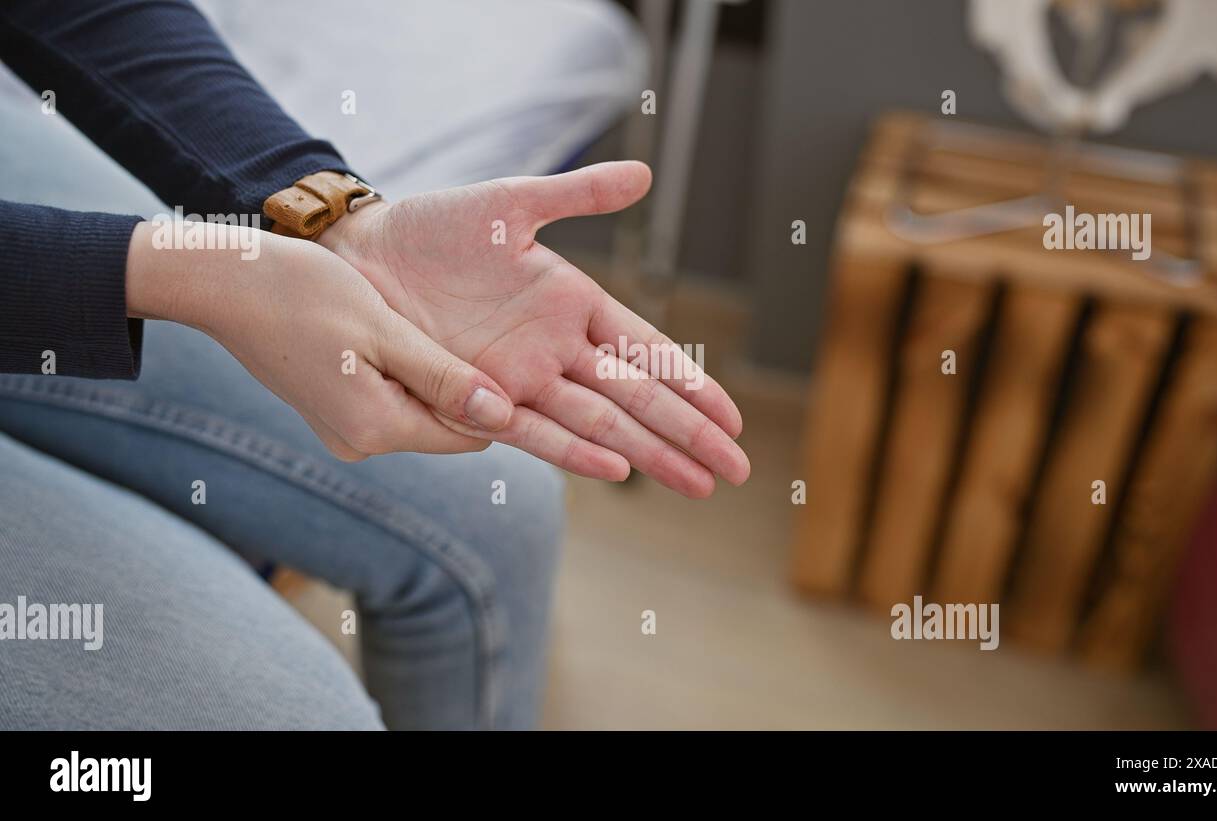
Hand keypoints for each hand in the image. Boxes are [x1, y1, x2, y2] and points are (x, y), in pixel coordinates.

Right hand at [125, 219, 513, 460]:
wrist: (225, 284)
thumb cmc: (304, 293)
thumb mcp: (386, 331)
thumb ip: (444, 377)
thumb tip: (505, 417)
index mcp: (377, 429)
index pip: (471, 434)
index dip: (495, 397)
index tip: (507, 346)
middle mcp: (360, 444)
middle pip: (446, 424)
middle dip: (462, 383)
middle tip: (467, 324)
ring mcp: (344, 431)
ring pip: (420, 409)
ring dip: (431, 373)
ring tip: (420, 324)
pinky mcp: (334, 412)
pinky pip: (391, 399)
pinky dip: (403, 370)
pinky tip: (392, 331)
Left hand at [319, 161, 749, 497]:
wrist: (361, 256)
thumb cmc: (434, 228)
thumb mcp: (512, 203)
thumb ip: (578, 195)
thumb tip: (645, 177)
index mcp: (574, 303)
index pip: (650, 350)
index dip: (692, 385)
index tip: (732, 417)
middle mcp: (556, 349)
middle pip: (639, 398)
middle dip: (689, 434)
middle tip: (736, 469)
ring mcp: (522, 377)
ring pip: (601, 423)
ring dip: (650, 455)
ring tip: (697, 486)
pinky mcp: (479, 396)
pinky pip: (537, 430)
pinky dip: (577, 451)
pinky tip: (619, 472)